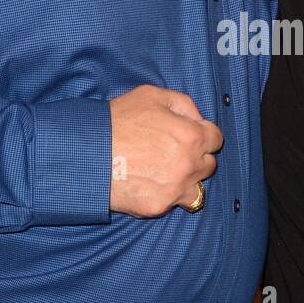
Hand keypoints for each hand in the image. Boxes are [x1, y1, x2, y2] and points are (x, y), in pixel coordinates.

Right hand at [109, 84, 222, 216]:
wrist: (87, 151)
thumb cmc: (118, 119)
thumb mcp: (152, 95)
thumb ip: (184, 104)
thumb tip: (197, 118)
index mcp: (192, 136)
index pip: (216, 139)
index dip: (202, 135)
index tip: (188, 136)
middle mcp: (189, 165)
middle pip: (208, 165)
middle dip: (195, 158)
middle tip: (171, 154)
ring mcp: (175, 189)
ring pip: (196, 191)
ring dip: (185, 182)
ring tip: (163, 174)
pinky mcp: (158, 207)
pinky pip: (172, 203)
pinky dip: (163, 195)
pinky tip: (146, 183)